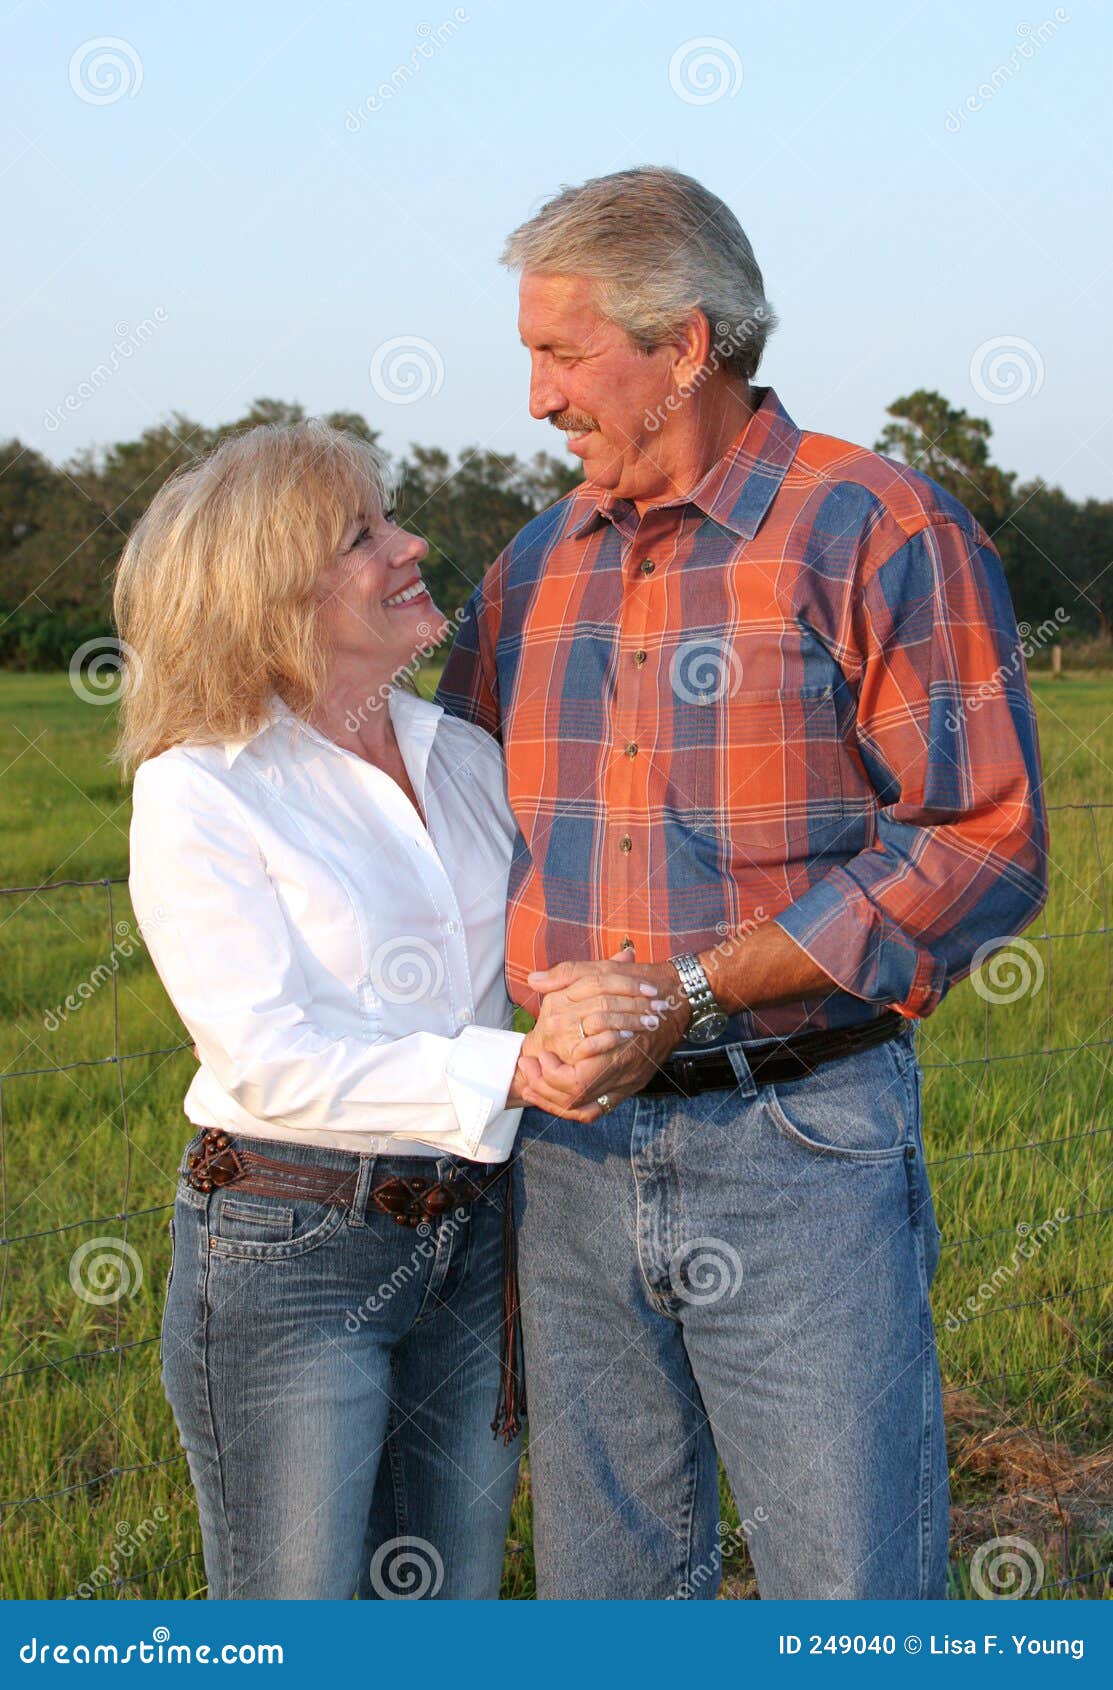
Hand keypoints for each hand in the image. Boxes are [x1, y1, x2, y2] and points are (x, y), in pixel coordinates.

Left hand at [522, 955, 691, 1115]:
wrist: (682, 996)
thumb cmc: (644, 982)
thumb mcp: (604, 972)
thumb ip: (567, 975)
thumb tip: (535, 979)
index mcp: (619, 1050)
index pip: (577, 1084)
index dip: (550, 1077)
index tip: (536, 1057)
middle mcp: (626, 1073)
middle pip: (578, 1103)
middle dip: (546, 1092)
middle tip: (530, 1071)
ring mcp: (630, 1082)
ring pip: (587, 1110)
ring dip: (556, 1101)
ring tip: (535, 1083)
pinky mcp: (632, 1084)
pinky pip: (600, 1108)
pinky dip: (577, 1105)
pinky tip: (558, 1091)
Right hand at [528, 945, 667, 1063]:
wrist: (543, 1058)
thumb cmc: (566, 1026)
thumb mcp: (578, 997)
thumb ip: (602, 974)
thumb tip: (628, 953)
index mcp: (560, 991)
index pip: (599, 979)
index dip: (628, 983)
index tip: (651, 988)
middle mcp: (558, 1009)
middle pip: (604, 998)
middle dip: (635, 1002)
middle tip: (658, 1006)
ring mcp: (561, 1030)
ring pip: (603, 1017)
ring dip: (631, 1019)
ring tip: (650, 1021)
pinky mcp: (568, 1052)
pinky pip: (596, 1041)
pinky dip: (616, 1037)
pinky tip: (631, 1036)